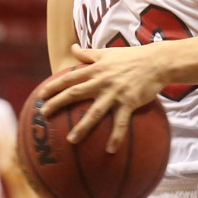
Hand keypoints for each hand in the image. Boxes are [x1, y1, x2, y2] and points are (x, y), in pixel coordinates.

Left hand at [38, 44, 166, 152]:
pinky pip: (120, 123)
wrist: (156, 62)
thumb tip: (72, 47)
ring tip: (71, 140)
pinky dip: (115, 137)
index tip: (40, 96)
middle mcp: (102, 81)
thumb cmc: (131, 57)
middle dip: (57, 103)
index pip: (69, 78)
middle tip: (43, 114)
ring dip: (82, 127)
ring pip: (94, 112)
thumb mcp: (107, 53)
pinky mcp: (129, 103)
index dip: (53, 86)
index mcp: (95, 69)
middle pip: (75, 93)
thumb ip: (88, 53)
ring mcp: (115, 93)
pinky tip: (110, 150)